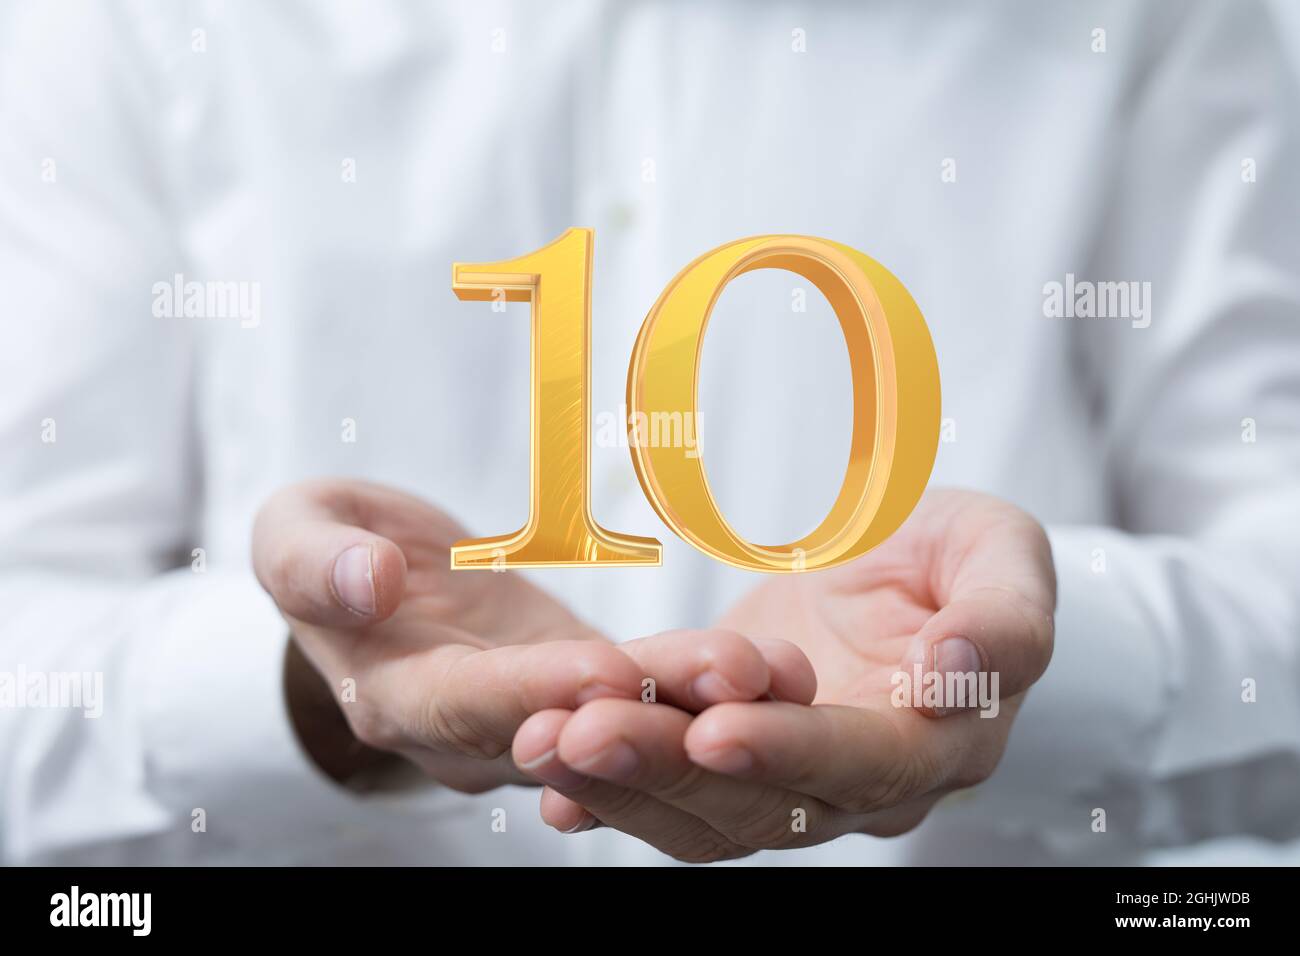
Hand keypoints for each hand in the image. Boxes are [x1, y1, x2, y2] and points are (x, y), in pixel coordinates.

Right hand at [254, 479, 806, 792]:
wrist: (373, 582)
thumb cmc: (329, 550)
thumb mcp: (295, 534)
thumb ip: (314, 562)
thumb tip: (363, 581)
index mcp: (396, 698)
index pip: (468, 708)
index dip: (534, 693)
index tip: (601, 670)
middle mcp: (472, 733)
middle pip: (562, 731)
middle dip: (646, 708)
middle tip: (728, 676)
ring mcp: (533, 721)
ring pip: (617, 724)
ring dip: (691, 700)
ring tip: (764, 669)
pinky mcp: (579, 693)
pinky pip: (640, 697)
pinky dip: (694, 684)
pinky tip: (763, 667)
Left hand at [514, 489, 1054, 859]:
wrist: (904, 571)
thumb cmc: (960, 556)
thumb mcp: (1001, 553)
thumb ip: (1003, 617)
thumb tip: (958, 671)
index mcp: (935, 743)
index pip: (863, 766)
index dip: (791, 751)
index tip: (717, 729)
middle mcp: (854, 786)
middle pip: (759, 803)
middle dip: (667, 771)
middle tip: (584, 732)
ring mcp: (783, 778)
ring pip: (699, 807)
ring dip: (619, 783)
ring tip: (546, 741)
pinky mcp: (726, 754)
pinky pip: (665, 789)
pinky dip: (605, 794)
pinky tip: (545, 783)